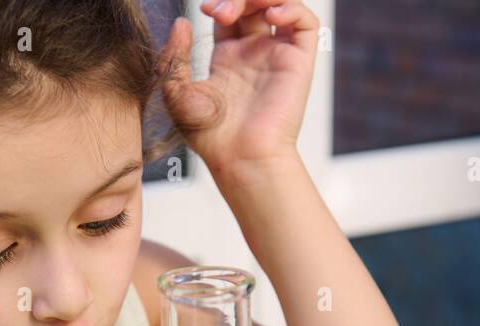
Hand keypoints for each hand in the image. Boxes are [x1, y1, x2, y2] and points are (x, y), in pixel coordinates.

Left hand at [159, 0, 318, 180]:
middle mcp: (255, 53)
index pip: (229, 12)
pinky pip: (305, 23)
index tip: (204, 8)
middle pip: (252, 4)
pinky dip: (291, 8)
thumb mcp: (176, 92)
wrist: (240, 156)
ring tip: (236, 10)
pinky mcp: (298, 63)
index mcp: (228, 59)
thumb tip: (182, 22)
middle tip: (218, 9)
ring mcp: (278, 56)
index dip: (220, 2)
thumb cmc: (209, 135)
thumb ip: (173, 56)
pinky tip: (270, 15)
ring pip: (279, 5)